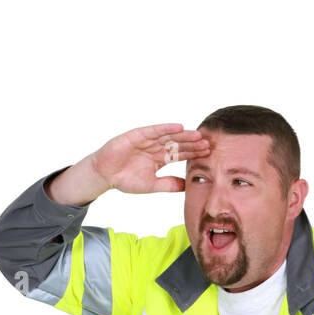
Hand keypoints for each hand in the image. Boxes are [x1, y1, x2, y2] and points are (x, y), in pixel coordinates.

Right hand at [46, 124, 211, 204]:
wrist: (105, 175)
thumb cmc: (125, 180)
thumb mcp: (152, 185)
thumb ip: (169, 184)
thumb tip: (187, 187)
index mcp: (159, 159)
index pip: (180, 155)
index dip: (193, 154)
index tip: (208, 154)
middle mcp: (155, 147)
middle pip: (178, 144)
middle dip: (192, 144)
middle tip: (208, 143)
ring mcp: (147, 140)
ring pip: (169, 136)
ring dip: (183, 135)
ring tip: (198, 135)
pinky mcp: (137, 135)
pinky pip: (154, 130)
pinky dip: (166, 128)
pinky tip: (179, 127)